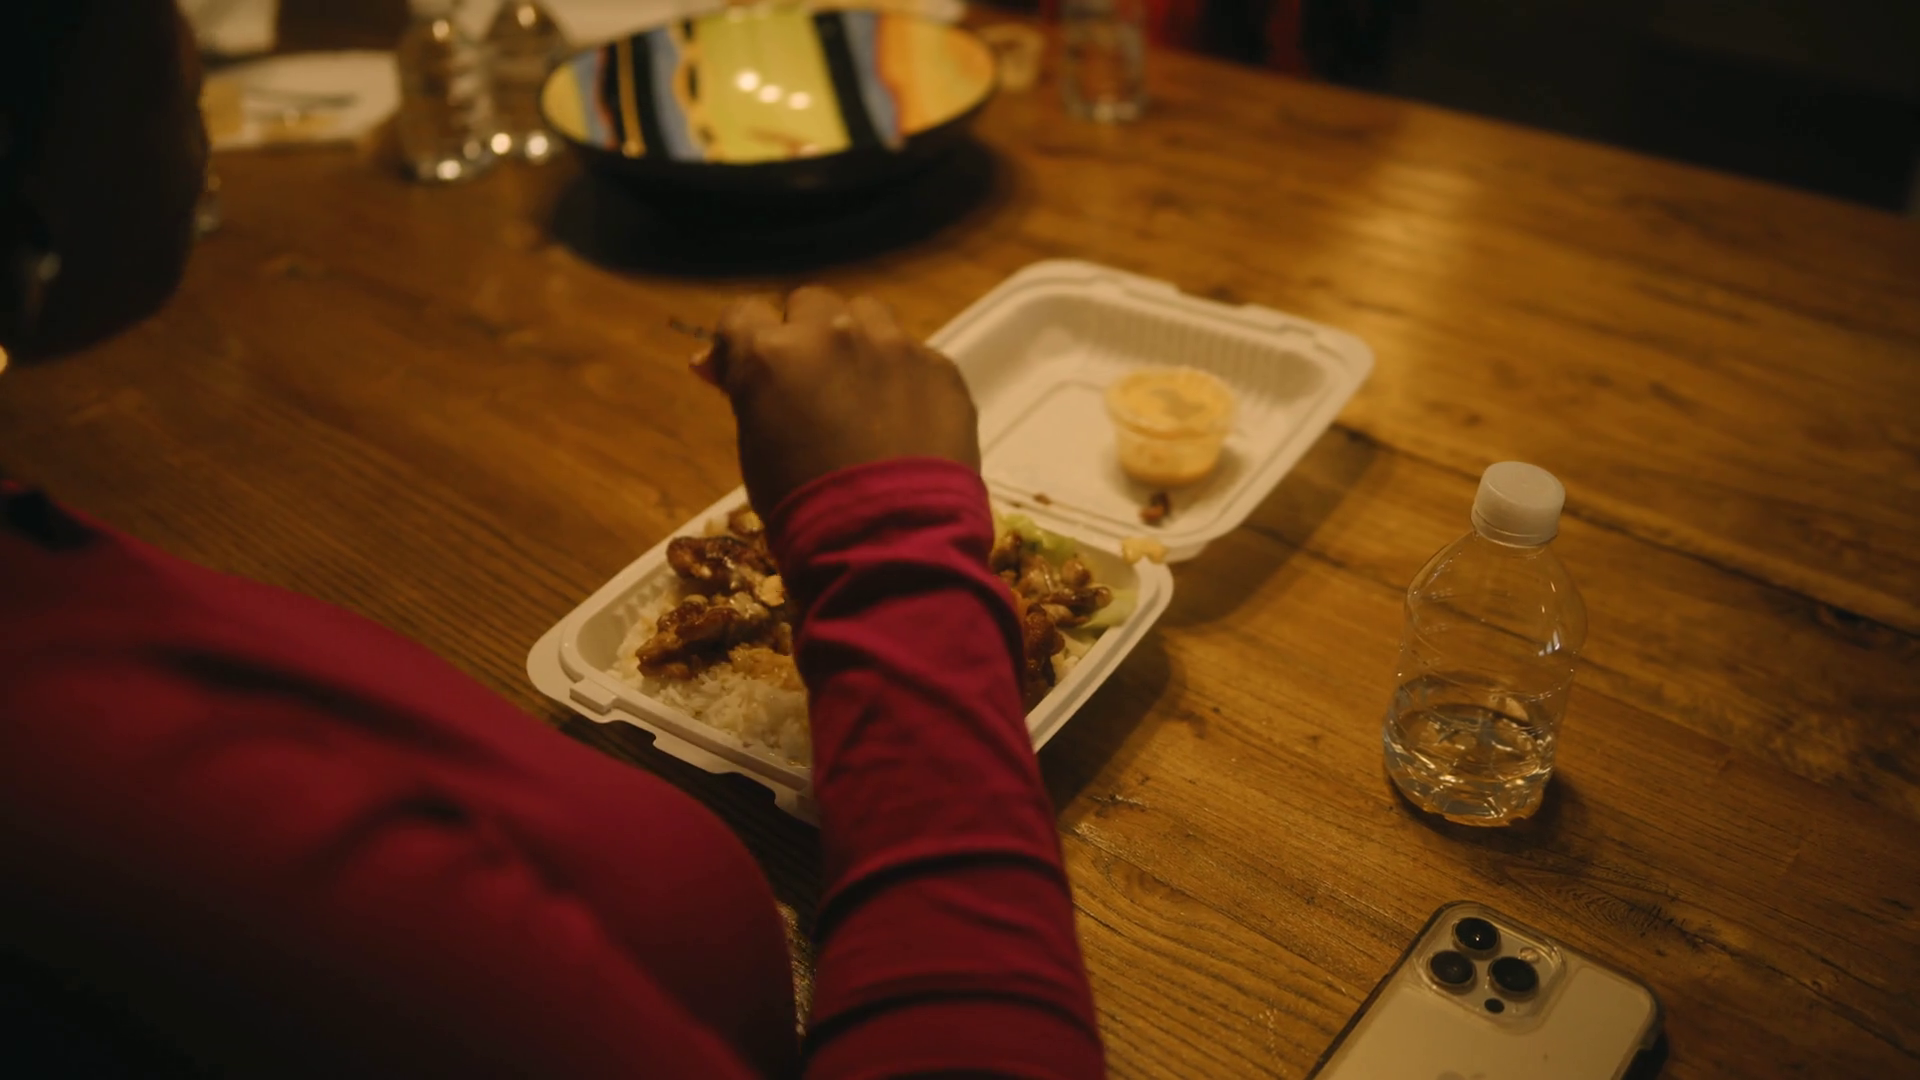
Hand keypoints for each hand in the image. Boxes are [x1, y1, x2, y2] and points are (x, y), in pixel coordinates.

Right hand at [699, 287, 980, 513]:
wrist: (889, 543)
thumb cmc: (804, 506)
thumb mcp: (755, 446)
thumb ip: (747, 390)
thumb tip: (718, 362)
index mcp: (772, 353)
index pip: (743, 313)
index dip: (745, 338)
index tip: (749, 363)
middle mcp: (832, 333)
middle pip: (809, 304)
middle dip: (805, 334)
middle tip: (811, 381)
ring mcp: (893, 345)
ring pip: (867, 315)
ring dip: (857, 341)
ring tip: (863, 390)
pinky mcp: (940, 367)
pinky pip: (914, 354)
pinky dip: (903, 377)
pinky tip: (906, 417)